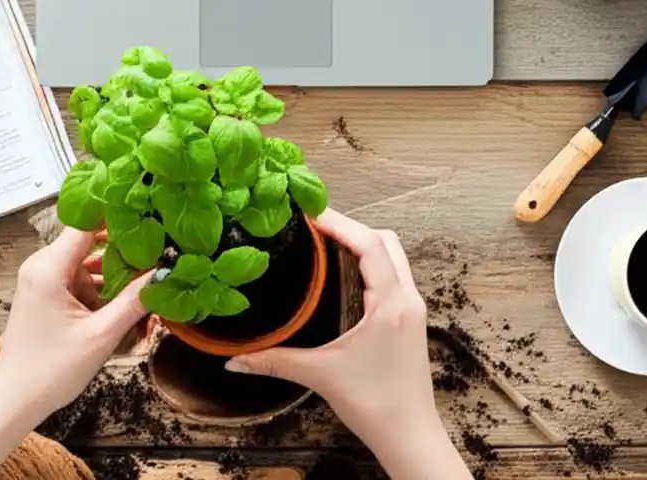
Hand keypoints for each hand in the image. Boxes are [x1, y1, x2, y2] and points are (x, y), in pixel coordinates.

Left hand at [0, 226, 150, 421]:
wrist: (15, 400)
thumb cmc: (50, 370)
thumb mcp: (101, 335)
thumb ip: (134, 301)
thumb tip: (164, 273)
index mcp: (49, 268)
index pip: (87, 223)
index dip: (117, 215)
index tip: (147, 213)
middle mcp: (43, 267)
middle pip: (91, 242)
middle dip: (124, 250)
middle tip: (159, 254)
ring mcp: (45, 281)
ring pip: (89, 263)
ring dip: (115, 275)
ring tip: (146, 283)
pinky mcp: (49, 295)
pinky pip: (81, 281)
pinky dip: (102, 290)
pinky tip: (126, 303)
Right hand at [224, 210, 469, 479]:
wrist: (410, 435)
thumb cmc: (376, 404)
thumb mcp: (320, 376)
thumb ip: (274, 361)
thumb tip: (233, 360)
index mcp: (391, 303)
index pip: (370, 244)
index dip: (340, 223)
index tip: (310, 212)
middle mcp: (408, 299)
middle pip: (386, 241)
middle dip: (351, 227)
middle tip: (314, 225)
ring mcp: (413, 309)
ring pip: (393, 257)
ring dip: (363, 243)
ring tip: (325, 242)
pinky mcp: (410, 320)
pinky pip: (394, 276)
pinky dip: (371, 263)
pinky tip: (343, 274)